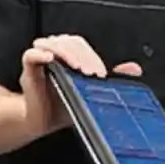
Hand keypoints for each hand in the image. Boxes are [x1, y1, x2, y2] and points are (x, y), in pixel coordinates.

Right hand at [18, 34, 142, 140]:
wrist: (40, 122)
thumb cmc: (63, 105)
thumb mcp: (91, 92)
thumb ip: (112, 80)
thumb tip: (135, 69)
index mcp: (68, 55)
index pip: (80, 45)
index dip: (91, 56)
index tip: (101, 74)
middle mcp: (54, 54)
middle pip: (68, 41)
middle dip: (83, 55)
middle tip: (92, 73)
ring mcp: (40, 61)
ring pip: (51, 43)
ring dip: (66, 53)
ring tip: (77, 68)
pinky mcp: (28, 72)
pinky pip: (30, 55)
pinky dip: (40, 54)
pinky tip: (51, 60)